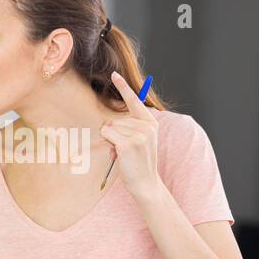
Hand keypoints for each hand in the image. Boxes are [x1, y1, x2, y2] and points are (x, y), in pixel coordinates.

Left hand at [100, 71, 160, 197]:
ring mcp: (138, 134)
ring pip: (109, 128)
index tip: (114, 75)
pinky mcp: (128, 143)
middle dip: (114, 134)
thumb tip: (108, 123)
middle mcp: (146, 126)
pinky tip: (118, 154)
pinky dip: (108, 144)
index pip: (134, 101)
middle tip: (126, 149)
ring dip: (111, 141)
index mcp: (150, 123)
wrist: (145, 183)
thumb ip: (130, 128)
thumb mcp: (140, 140)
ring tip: (124, 153)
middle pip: (115, 120)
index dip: (123, 87)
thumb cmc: (138, 162)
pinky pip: (107, 135)